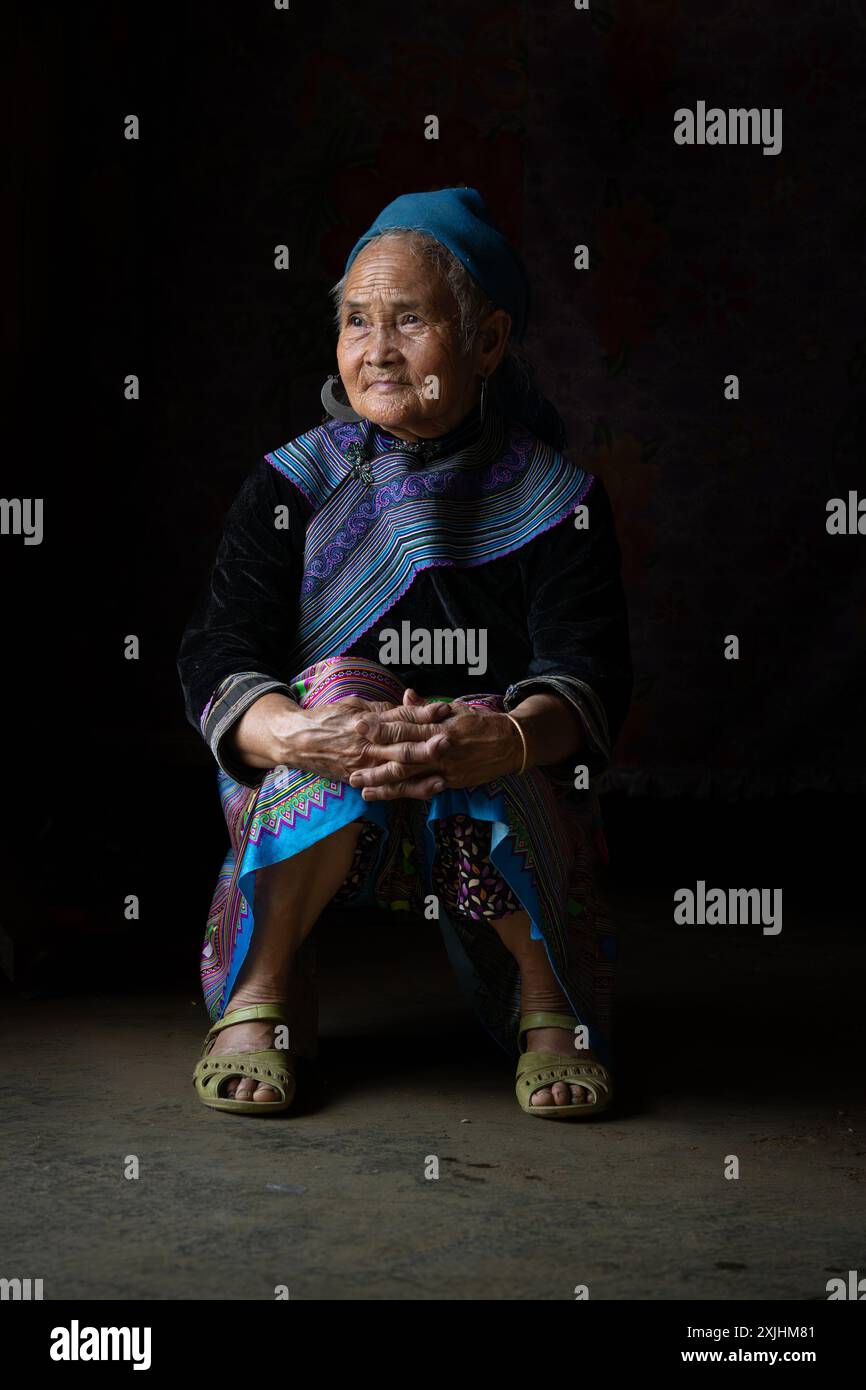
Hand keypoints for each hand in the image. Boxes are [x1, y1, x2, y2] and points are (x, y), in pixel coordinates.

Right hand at [281, 691, 453, 784]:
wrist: (296, 741)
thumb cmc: (326, 719)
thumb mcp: (353, 705)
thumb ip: (382, 710)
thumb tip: (408, 706)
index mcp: (365, 722)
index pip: (398, 718)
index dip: (421, 713)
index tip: (442, 709)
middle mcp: (365, 746)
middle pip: (400, 746)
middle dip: (426, 744)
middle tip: (449, 740)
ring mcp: (363, 766)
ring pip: (397, 770)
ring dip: (422, 773)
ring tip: (444, 773)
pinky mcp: (360, 780)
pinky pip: (388, 787)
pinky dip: (410, 789)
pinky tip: (430, 789)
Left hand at [348, 691, 522, 800]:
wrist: (512, 743)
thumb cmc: (480, 722)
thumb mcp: (455, 708)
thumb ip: (426, 707)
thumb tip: (405, 693)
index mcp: (439, 726)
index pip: (405, 726)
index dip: (381, 728)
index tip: (359, 726)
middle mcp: (441, 748)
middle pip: (402, 755)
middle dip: (375, 760)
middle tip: (351, 763)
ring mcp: (446, 768)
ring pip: (410, 777)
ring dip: (384, 783)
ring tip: (361, 787)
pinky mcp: (452, 781)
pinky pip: (424, 789)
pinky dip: (405, 793)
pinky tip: (387, 796)